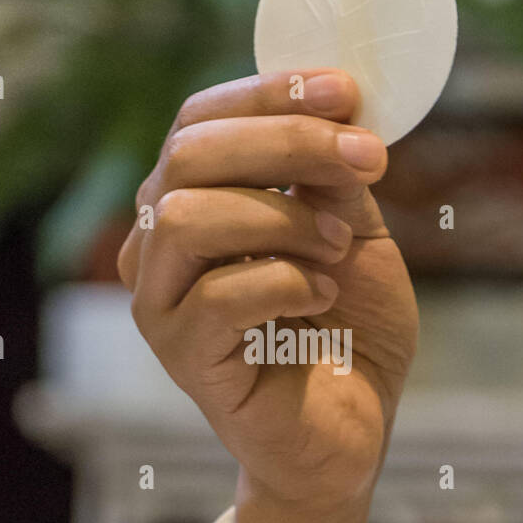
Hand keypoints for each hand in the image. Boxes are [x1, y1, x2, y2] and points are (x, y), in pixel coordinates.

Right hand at [117, 69, 417, 511]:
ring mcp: (160, 302)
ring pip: (188, 218)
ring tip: (339, 248)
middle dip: (288, 142)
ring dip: (284, 219)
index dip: (269, 93)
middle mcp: (157, 245)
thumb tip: (334, 110)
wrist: (353, 430)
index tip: (348, 92)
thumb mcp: (354, 233)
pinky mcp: (182, 356)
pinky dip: (285, 282)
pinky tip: (323, 296)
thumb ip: (331, 178)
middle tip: (365, 162)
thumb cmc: (348, 330)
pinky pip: (218, 294)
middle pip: (189, 155)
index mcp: (191, 201)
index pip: (199, 121)